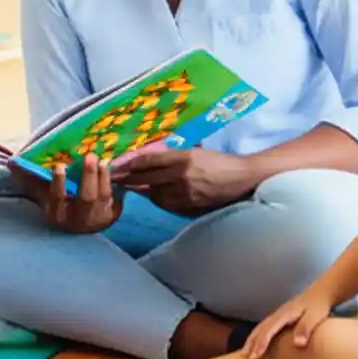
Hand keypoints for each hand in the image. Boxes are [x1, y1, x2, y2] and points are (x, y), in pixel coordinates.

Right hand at [11, 154, 122, 233]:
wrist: (82, 225)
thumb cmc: (60, 204)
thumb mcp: (44, 195)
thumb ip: (30, 179)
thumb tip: (11, 163)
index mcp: (57, 214)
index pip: (57, 199)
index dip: (58, 184)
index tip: (60, 166)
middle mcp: (77, 219)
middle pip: (86, 198)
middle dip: (89, 176)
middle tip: (90, 156)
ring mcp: (96, 217)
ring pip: (102, 197)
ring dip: (103, 177)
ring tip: (102, 160)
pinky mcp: (111, 215)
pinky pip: (116, 199)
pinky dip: (113, 182)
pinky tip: (109, 168)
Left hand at [112, 148, 254, 215]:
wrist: (241, 179)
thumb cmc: (220, 162)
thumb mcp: (197, 151)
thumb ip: (176, 154)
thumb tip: (155, 153)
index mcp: (183, 158)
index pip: (150, 161)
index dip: (132, 164)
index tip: (120, 164)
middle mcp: (181, 175)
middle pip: (147, 178)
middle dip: (129, 178)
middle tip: (116, 178)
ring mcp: (185, 193)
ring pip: (154, 193)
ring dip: (143, 190)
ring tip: (133, 187)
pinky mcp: (189, 206)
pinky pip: (167, 204)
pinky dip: (159, 199)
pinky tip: (155, 196)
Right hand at [241, 288, 334, 358]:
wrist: (321, 291)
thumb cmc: (319, 305)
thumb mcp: (315, 316)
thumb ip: (305, 328)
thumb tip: (297, 344)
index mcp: (285, 314)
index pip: (269, 329)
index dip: (262, 343)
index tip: (256, 356)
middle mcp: (278, 314)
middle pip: (261, 328)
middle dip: (252, 343)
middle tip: (245, 357)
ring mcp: (278, 314)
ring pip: (260, 327)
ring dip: (251, 340)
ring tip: (244, 353)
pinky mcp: (280, 317)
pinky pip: (265, 327)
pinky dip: (257, 335)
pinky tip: (255, 343)